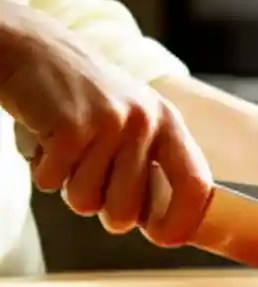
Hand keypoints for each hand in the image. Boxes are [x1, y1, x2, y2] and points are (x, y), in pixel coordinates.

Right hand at [0, 4, 212, 246]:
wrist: (33, 49)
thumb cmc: (85, 98)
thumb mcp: (134, 119)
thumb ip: (152, 164)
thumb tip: (168, 226)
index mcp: (168, 124)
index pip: (196, 186)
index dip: (181, 222)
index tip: (162, 237)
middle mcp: (146, 122)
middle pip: (128, 211)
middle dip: (102, 208)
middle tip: (88, 178)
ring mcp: (110, 123)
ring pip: (86, 201)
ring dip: (67, 186)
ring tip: (67, 150)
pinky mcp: (70, 126)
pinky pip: (52, 182)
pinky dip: (41, 169)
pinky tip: (45, 139)